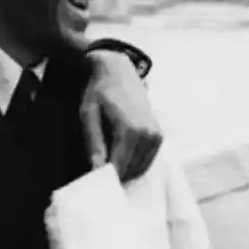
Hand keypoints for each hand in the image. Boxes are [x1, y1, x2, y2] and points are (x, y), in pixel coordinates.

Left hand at [81, 50, 162, 181]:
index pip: (119, 167)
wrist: (118, 69)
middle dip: (115, 174)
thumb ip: (94, 142)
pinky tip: (120, 154)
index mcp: (131, 130)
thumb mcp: (89, 114)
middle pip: (131, 170)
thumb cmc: (100, 90)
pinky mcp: (159, 135)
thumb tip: (96, 168)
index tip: (93, 179)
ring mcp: (157, 135)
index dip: (105, 177)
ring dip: (125, 169)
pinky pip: (148, 159)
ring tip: (108, 159)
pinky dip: (135, 162)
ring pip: (141, 168)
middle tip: (98, 169)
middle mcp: (149, 134)